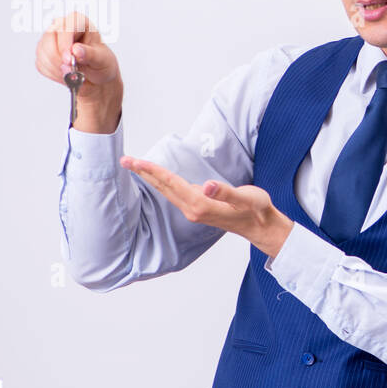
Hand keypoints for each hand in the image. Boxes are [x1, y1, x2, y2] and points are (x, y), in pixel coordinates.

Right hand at [35, 10, 121, 92]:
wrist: (96, 76)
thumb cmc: (102, 63)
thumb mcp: (103, 59)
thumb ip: (90, 54)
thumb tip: (76, 50)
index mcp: (79, 21)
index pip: (65, 26)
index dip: (64, 43)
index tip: (69, 59)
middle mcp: (62, 26)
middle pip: (49, 38)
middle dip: (59, 59)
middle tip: (72, 70)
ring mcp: (50, 39)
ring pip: (42, 52)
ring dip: (57, 68)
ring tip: (72, 73)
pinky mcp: (43, 53)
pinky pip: (41, 64)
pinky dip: (53, 73)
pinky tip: (66, 74)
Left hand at [120, 156, 293, 258]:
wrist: (261, 227)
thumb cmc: (256, 211)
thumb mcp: (246, 199)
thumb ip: (226, 192)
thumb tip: (208, 185)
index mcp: (201, 204)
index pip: (172, 183)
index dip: (154, 171)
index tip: (136, 161)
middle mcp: (193, 209)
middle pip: (164, 187)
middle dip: (144, 173)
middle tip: (125, 160)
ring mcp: (194, 210)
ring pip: (167, 191)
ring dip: (151, 178)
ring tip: (137, 166)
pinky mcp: (198, 209)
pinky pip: (175, 194)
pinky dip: (162, 184)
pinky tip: (158, 179)